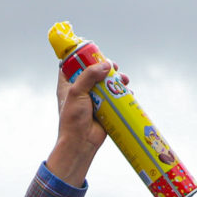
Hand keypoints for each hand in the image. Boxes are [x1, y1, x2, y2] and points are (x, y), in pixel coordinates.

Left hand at [45, 59, 115, 186]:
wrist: (81, 143)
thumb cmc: (73, 119)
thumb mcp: (77, 92)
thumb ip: (89, 76)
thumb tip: (107, 65)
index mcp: (68, 85)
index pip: (72, 66)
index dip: (83, 57)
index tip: (94, 52)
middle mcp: (80, 91)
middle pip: (94, 73)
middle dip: (106, 68)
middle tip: (114, 66)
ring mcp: (93, 100)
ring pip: (106, 85)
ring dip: (117, 80)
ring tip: (125, 79)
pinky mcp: (104, 110)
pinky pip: (115, 98)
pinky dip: (122, 94)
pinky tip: (128, 92)